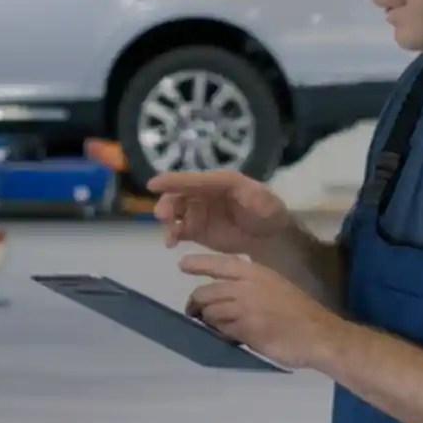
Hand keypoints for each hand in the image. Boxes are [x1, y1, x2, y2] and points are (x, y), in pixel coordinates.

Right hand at [147, 170, 290, 255]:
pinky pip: (179, 229)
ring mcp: (198, 211)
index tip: (152, 184)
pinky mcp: (196, 230)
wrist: (270, 235)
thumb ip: (245, 192)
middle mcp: (203, 193)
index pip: (193, 179)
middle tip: (162, 216)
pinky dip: (172, 234)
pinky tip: (172, 243)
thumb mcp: (260, 199)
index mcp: (218, 181)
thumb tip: (228, 183)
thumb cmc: (267, 210)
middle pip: (179, 194)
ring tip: (170, 236)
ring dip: (167, 220)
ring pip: (175, 212)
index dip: (173, 180)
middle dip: (168, 203)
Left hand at [181, 253, 345, 369]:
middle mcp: (246, 287)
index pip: (219, 263)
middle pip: (206, 292)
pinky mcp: (245, 329)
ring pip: (210, 313)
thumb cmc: (299, 310)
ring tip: (217, 325)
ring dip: (209, 320)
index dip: (198, 264)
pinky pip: (222, 330)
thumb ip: (249, 285)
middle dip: (196, 303)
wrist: (318, 333)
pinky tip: (230, 335)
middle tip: (194, 311)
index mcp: (255, 272)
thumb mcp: (275, 285)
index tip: (182, 265)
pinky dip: (221, 333)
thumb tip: (223, 293)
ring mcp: (244, 308)